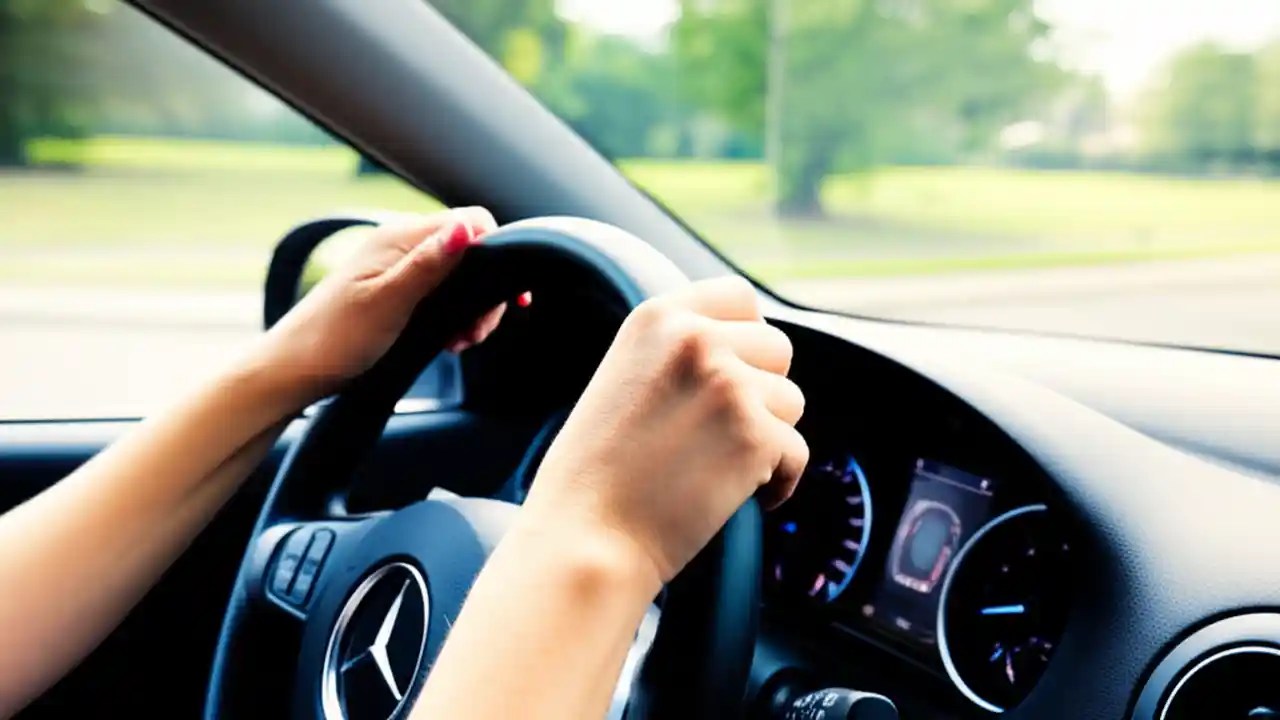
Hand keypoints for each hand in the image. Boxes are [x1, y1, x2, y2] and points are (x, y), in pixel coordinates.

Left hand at [260, 207, 506, 399]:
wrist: (293, 370)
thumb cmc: (333, 339)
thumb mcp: (388, 303)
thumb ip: (430, 265)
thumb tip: (468, 228)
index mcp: (399, 239)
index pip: (471, 221)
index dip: (497, 255)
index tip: (505, 300)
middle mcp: (400, 246)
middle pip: (470, 250)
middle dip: (485, 291)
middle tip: (475, 333)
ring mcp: (398, 269)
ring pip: (458, 274)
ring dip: (471, 307)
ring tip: (461, 341)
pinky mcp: (395, 293)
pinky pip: (441, 292)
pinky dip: (454, 315)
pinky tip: (447, 340)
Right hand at [524, 277, 808, 584]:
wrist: (587, 537)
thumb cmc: (595, 474)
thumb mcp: (623, 377)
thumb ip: (676, 353)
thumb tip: (742, 351)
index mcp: (658, 318)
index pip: (739, 297)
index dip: (747, 337)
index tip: (737, 372)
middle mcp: (697, 339)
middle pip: (777, 348)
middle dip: (762, 390)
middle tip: (723, 431)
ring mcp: (729, 385)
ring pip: (791, 401)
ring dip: (768, 436)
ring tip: (721, 466)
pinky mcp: (756, 435)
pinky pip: (797, 453)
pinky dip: (778, 482)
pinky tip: (743, 497)